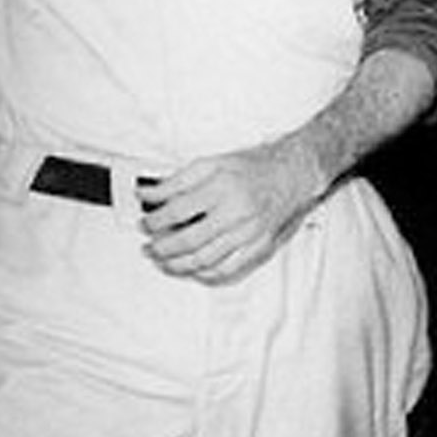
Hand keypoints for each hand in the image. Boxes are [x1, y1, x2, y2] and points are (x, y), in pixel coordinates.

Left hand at [138, 136, 324, 284]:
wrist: (292, 174)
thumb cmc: (252, 168)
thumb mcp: (211, 164)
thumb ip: (178, 180)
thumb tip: (149, 193)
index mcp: (221, 187)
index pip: (177, 210)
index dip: (155, 221)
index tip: (145, 223)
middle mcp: (236, 212)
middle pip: (188, 240)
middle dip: (162, 248)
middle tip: (150, 247)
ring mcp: (249, 232)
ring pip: (205, 258)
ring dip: (179, 264)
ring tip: (164, 261)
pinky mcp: (259, 246)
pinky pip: (228, 268)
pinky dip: (206, 273)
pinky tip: (194, 270)